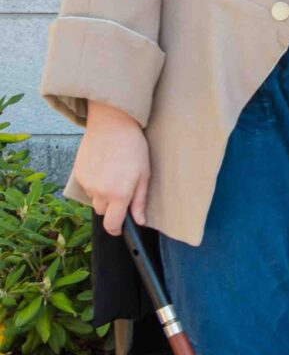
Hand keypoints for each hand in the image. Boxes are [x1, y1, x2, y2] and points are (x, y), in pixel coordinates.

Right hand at [73, 101, 149, 233]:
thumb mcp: (144, 175)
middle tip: (122, 188)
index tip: (120, 229)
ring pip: (94, 199)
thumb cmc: (133, 148)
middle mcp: (100, 192)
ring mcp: (87, 183)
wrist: (112, 124)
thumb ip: (140, 201)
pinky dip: (94, 182)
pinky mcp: (78, 174)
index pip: (112, 225)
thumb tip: (139, 222)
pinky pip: (87, 186)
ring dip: (102, 194)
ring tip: (113, 174)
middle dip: (112, 206)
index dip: (116, 230)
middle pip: (103, 212)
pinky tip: (103, 167)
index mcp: (119, 194)